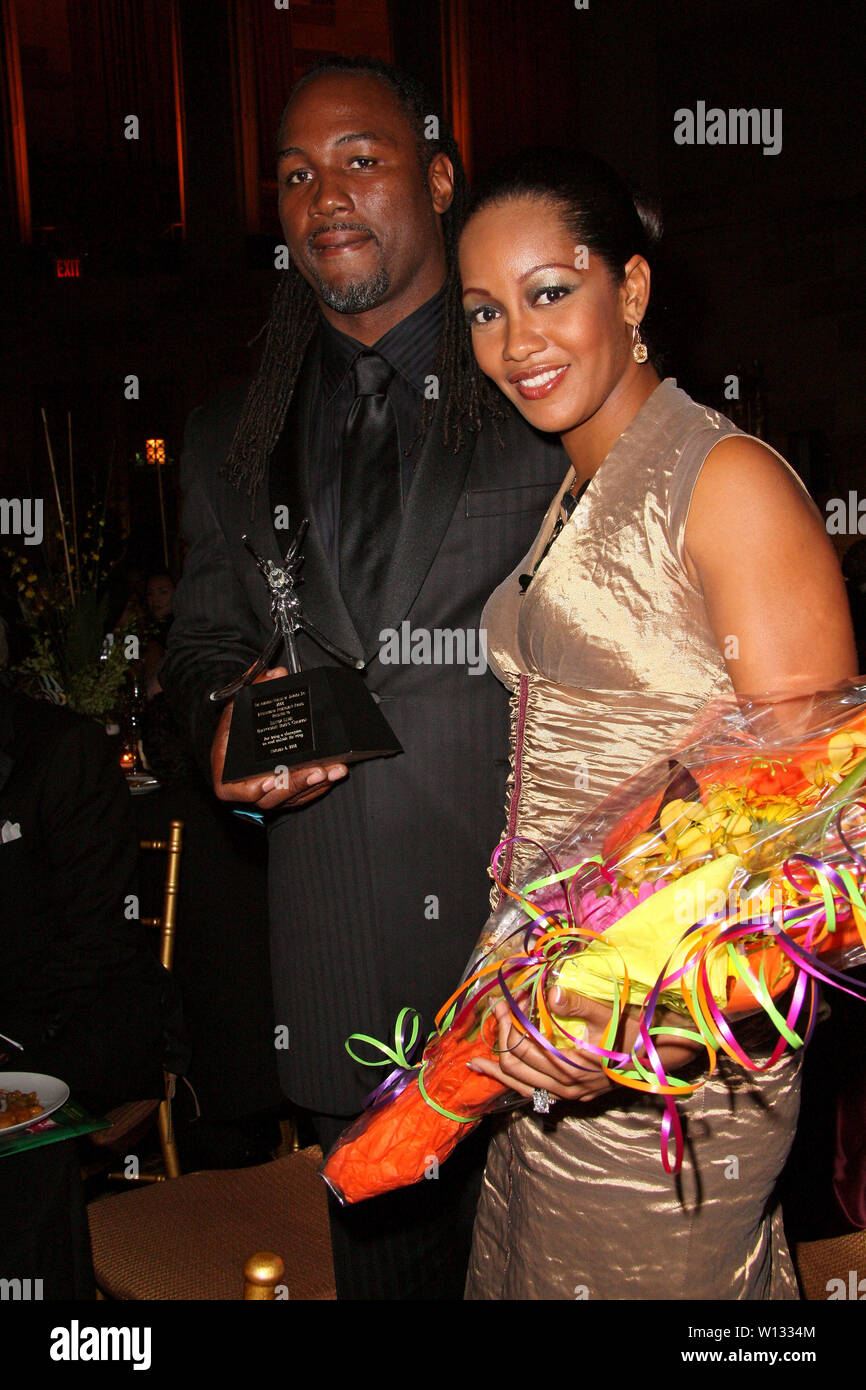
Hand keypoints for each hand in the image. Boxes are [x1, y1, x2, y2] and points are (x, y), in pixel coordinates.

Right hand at [211, 667, 347, 809]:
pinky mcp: (287, 793)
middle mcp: (249, 786)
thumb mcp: (239, 703)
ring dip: (314, 784)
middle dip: (297, 783)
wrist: (240, 737)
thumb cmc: (236, 726)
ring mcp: (269, 792)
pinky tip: (333, 772)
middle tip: (316, 770)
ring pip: (292, 797)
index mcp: (227, 771)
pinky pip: (304, 795)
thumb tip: (276, 673)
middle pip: (272, 795)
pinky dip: (320, 785)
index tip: (270, 779)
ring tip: (332, 769)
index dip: (253, 789)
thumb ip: (254, 686)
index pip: (237, 790)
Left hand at [467, 986, 704, 1103]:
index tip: (507, 998)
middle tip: (499, 1009)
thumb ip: (579, 1004)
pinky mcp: (572, 1095)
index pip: (524, 1045)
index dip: (510, 1021)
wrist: (661, 1054)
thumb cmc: (637, 1030)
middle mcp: (568, 1085)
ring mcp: (569, 1093)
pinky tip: (492, 1069)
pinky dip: (509, 1081)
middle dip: (502, 1035)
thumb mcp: (612, 1013)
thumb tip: (549, 992)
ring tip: (479, 1053)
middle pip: (516, 1064)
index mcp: (573, 1065)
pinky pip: (532, 1093)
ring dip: (499, 1063)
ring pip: (520, 1084)